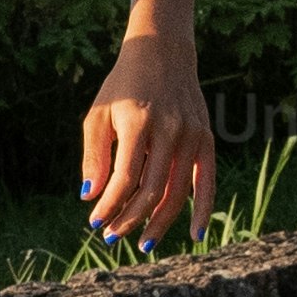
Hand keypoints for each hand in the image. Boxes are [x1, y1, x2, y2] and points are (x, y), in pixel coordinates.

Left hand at [79, 31, 215, 252]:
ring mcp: (192, 134)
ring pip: (177, 192)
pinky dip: (202, 209)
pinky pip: (206, 180)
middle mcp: (169, 129)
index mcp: (138, 123)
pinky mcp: (206, 138)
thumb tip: (90, 196)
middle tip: (111, 237)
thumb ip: (95, 156)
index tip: (94, 222)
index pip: (124, 178)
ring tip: (143, 243)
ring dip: (159, 222)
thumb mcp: (99, 115)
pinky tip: (194, 235)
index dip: (109, 205)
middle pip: (151, 190)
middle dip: (130, 219)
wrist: (161, 53)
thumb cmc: (122, 86)